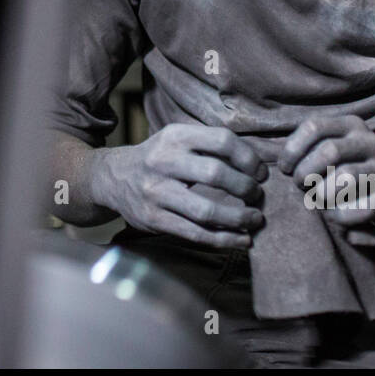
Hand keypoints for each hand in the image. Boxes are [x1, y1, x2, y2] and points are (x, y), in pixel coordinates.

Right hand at [92, 123, 267, 248]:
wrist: (113, 177)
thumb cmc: (159, 158)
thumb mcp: (177, 139)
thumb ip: (209, 145)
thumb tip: (258, 163)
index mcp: (174, 136)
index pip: (222, 140)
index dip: (248, 158)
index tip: (260, 173)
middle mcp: (162, 161)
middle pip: (216, 174)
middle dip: (245, 188)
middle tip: (258, 197)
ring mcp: (156, 192)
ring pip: (206, 210)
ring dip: (239, 218)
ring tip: (255, 220)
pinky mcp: (153, 219)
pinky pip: (196, 233)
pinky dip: (224, 239)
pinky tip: (241, 239)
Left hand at [276, 115, 374, 232]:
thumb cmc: (352, 169)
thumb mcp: (333, 149)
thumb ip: (307, 149)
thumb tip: (276, 161)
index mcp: (351, 125)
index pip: (313, 126)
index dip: (292, 149)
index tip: (284, 169)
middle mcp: (371, 141)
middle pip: (329, 150)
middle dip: (306, 173)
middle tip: (300, 187)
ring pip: (345, 177)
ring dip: (323, 194)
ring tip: (318, 201)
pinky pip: (360, 207)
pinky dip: (340, 215)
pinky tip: (335, 216)